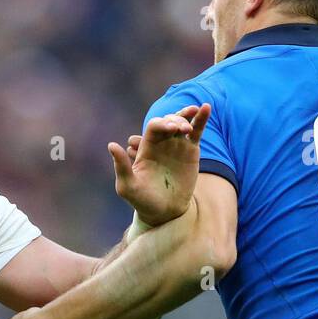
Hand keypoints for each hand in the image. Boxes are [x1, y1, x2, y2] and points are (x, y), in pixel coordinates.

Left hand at [108, 103, 210, 227]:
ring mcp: (177, 145)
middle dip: (176, 120)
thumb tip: (111, 145)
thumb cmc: (142, 200)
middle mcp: (161, 142)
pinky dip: (201, 118)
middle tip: (181, 130)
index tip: (171, 130)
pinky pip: (196, 131)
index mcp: (146, 146)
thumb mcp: (128, 186)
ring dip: (187, 115)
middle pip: (169, 120)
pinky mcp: (191, 151)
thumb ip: (121, 166)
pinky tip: (206, 107)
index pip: (154, 126)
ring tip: (193, 113)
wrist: (164, 211)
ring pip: (182, 122)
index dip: (162, 123)